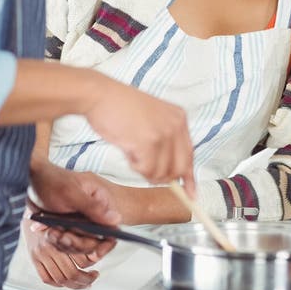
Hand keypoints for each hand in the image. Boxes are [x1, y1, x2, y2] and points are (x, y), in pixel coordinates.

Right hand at [22, 209, 100, 289]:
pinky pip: (46, 278)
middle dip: (85, 280)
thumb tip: (101, 248)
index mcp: (61, 236)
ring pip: (60, 279)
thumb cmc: (60, 211)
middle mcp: (48, 247)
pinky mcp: (33, 258)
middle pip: (71, 274)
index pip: (80, 261)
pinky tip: (68, 282)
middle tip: (94, 277)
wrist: (35, 206)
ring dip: (75, 285)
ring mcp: (39, 254)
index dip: (91, 267)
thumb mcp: (72, 216)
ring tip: (85, 282)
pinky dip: (58, 284)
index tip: (97, 268)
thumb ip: (84, 231)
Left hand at [30, 162, 117, 258]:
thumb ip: (94, 208)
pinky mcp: (67, 226)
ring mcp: (79, 221)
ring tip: (51, 231)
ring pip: (79, 244)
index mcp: (99, 201)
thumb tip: (117, 219)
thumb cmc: (52, 181)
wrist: (29, 179)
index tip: (95, 253)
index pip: (111, 228)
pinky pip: (66, 242)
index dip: (105, 243)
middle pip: (94, 240)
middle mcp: (92, 213)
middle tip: (63, 236)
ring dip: (64, 242)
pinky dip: (56, 240)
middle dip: (77, 242)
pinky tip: (46, 230)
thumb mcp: (73, 194)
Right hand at [84, 75, 195, 197]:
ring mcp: (163, 134)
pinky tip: (127, 149)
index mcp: (179, 118)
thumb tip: (175, 175)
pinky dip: (135, 166)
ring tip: (131, 149)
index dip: (188, 177)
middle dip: (162, 176)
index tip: (190, 194)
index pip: (190, 155)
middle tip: (143, 168)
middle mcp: (176, 125)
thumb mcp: (151, 119)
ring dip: (144, 169)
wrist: (100, 95)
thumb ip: (165, 141)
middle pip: (179, 168)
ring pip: (162, 173)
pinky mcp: (149, 142)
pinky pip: (147, 170)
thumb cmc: (119, 108)